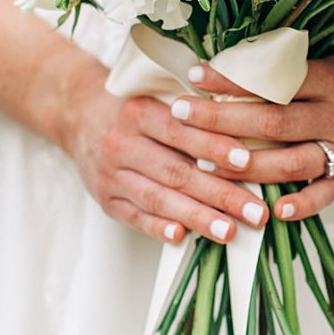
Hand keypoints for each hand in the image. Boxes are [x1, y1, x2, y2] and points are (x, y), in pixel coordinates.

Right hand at [66, 86, 266, 245]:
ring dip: (196, 217)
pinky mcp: (106, 200)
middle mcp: (121, 143)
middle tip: (255, 211)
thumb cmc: (133, 108)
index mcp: (139, 112)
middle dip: (220, 194)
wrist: (79, 116)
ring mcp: (110, 174)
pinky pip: (134, 216)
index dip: (214, 147)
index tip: (247, 162)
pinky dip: (158, 228)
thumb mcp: (156, 97)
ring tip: (229, 231)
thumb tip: (245, 141)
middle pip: (176, 172)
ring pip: (158, 199)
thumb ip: (193, 116)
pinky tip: (182, 237)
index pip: (181, 132)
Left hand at [171, 42, 333, 221]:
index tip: (194, 75)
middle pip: (272, 124)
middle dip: (221, 121)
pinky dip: (302, 205)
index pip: (274, 82)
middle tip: (180, 115)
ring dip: (245, 166)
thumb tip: (232, 51)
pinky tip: (271, 211)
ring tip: (203, 161)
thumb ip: (293, 55)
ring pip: (291, 163)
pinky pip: (327, 194)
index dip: (232, 80)